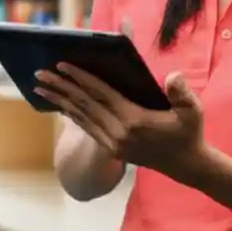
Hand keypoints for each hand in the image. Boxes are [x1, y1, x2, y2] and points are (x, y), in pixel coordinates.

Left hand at [35, 63, 205, 183]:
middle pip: (83, 104)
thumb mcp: (192, 111)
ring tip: (39, 87)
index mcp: (134, 120)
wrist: (186, 165)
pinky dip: (70, 115)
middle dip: (60, 87)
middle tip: (39, 73)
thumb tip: (172, 76)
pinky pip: (86, 128)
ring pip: (80, 117)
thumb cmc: (188, 133)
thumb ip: (182, 93)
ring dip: (58, 100)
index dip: (81, 78)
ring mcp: (112, 143)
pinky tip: (58, 104)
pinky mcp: (111, 148)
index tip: (62, 65)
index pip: (101, 94)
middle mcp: (118, 133)